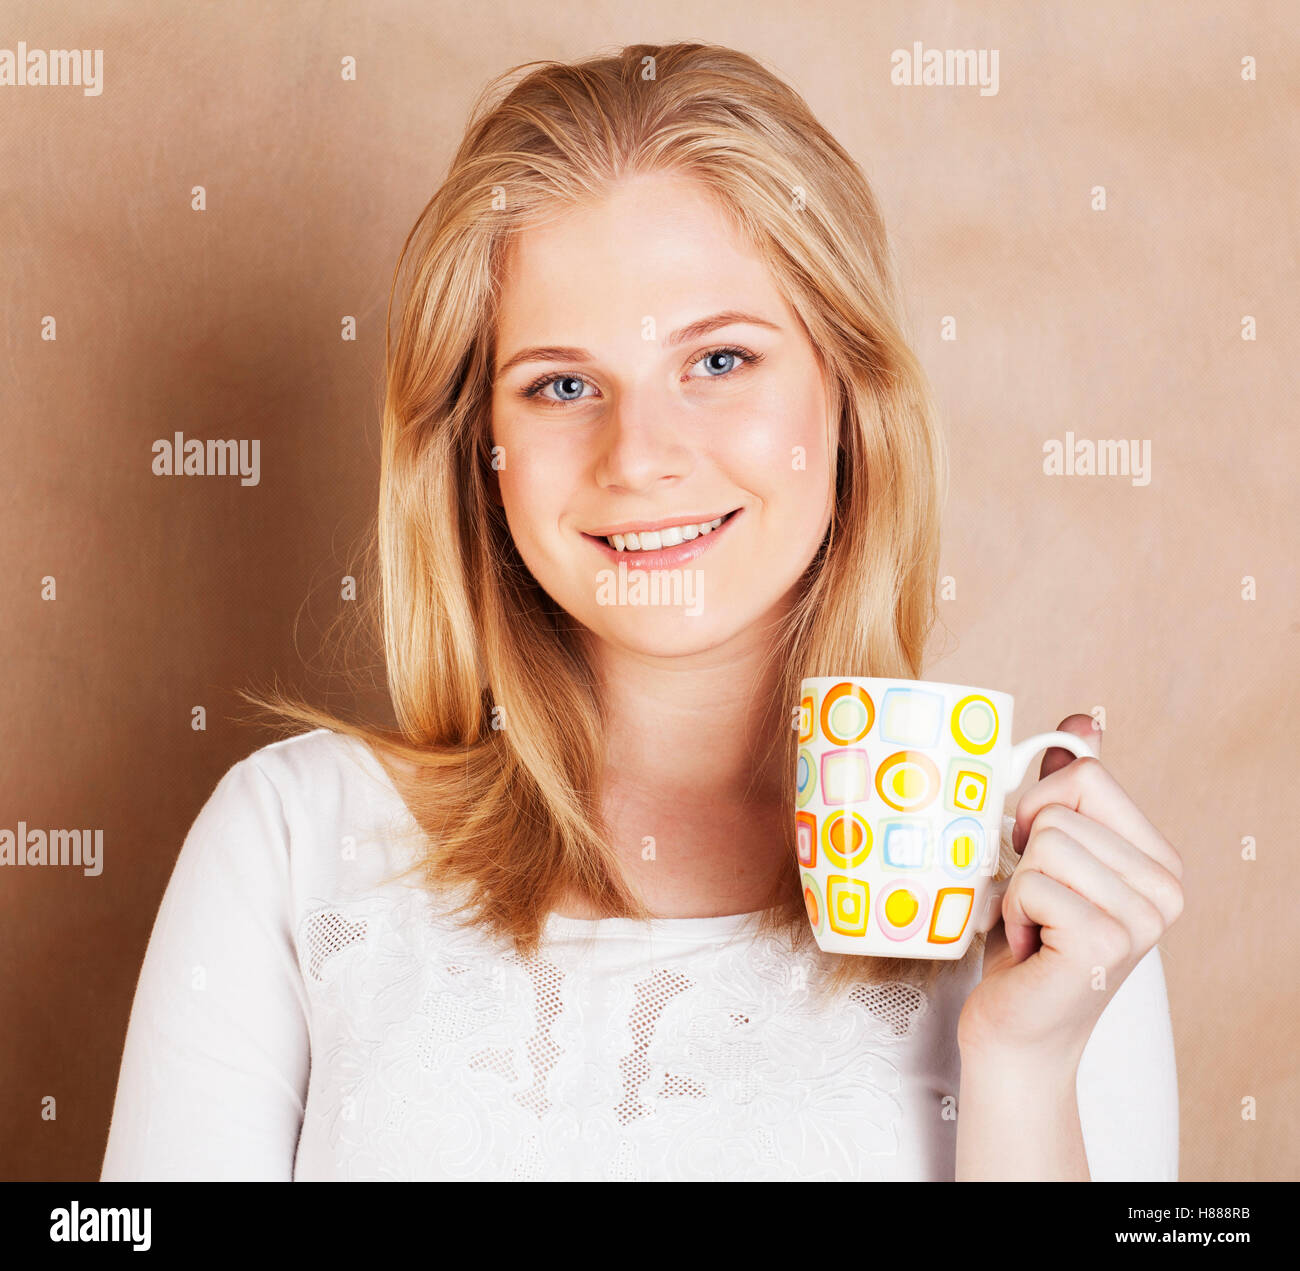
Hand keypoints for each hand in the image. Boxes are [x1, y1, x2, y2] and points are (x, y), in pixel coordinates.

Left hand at [957, 714, 1184, 1066]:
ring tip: (1033, 927)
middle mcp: (1166, 888)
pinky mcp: (1108, 942)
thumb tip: (1081, 720)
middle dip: (1024, 856)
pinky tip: (1031, 950)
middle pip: (1058, 810)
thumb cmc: (1027, 940)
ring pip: (1044, 844)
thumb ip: (1066, 793)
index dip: (1038, 807)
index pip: (1087, 774)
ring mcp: (1144, 918)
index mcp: (1158, 859)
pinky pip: (1031, 884)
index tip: (1035, 857)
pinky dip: (1012, 915)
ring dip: (1017, 887)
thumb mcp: (1046, 856)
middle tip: (1035, 907)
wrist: (1015, 1030)